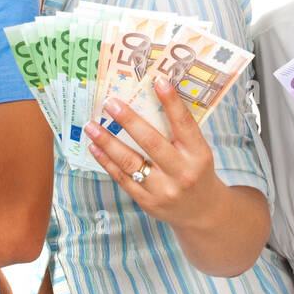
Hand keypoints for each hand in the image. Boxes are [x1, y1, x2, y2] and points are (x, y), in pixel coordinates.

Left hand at [83, 75, 221, 229]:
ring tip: (91, 125)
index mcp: (198, 155)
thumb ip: (179, 132)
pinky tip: (94, 147)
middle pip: (152, 142)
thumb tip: (149, 100)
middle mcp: (182, 172)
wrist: (203, 212)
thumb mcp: (198, 152)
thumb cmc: (197, 172)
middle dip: (129, 121)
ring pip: (130, 162)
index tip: (158, 80)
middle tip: (110, 103)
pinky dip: (106, 161)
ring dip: (108, 142)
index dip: (171, 102)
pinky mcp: (147, 201)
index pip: (184, 124)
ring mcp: (163, 189)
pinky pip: (122, 178)